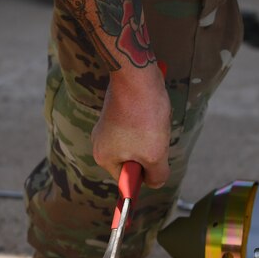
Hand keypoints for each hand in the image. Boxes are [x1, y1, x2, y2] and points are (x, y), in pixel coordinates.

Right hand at [91, 66, 171, 188]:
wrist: (137, 75)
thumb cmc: (144, 116)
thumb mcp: (155, 155)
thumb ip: (157, 176)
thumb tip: (155, 182)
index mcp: (104, 157)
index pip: (128, 181)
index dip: (146, 174)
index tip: (155, 160)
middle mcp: (101, 142)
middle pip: (135, 161)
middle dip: (151, 152)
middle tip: (155, 137)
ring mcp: (109, 126)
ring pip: (140, 143)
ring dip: (153, 136)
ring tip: (153, 121)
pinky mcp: (118, 112)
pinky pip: (139, 128)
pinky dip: (150, 123)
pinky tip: (152, 112)